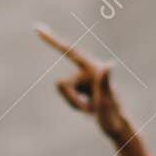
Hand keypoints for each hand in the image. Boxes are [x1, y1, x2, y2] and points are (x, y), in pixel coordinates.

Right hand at [35, 25, 131, 142]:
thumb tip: (108, 65)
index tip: (36, 28)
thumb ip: (105, 82)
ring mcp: (85, 78)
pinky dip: (75, 104)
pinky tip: (90, 110)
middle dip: (71, 100)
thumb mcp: (107, 100)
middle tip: (82, 102)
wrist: (118, 127)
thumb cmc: (113, 115)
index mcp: (92, 68)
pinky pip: (68, 95)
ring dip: (74, 104)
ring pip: (64, 91)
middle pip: (62, 84)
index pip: (68, 51)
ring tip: (91, 111)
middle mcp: (88, 70)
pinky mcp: (83, 86)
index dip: (52, 40)